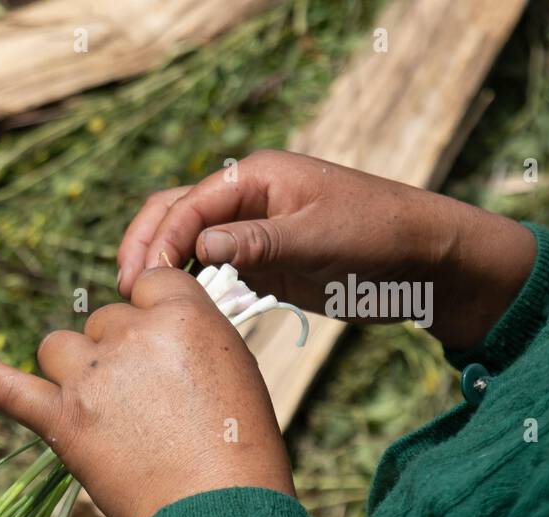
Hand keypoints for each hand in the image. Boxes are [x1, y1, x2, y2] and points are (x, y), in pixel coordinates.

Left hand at [0, 268, 293, 516]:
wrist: (220, 513)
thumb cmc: (240, 450)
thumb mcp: (235, 371)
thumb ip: (189, 340)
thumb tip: (155, 337)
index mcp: (183, 315)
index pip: (148, 284)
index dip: (149, 313)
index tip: (158, 344)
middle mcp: (132, 336)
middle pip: (102, 321)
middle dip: (117, 353)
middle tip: (148, 406)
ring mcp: (91, 378)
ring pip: (59, 347)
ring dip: (72, 369)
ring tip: (103, 412)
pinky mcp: (61, 421)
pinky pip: (7, 386)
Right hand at [115, 150, 536, 350]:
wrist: (422, 261)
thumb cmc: (378, 236)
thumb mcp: (318, 237)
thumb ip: (258, 241)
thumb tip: (200, 244)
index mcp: (256, 176)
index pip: (188, 203)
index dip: (161, 240)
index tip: (144, 279)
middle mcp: (245, 198)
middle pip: (173, 212)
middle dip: (144, 246)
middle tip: (126, 288)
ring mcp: (249, 229)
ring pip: (184, 240)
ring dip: (159, 264)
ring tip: (138, 300)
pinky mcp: (258, 260)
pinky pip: (209, 267)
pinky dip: (185, 283)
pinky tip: (171, 308)